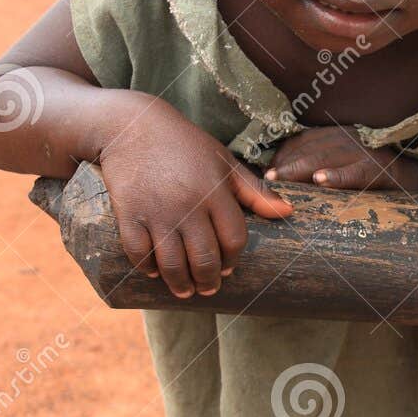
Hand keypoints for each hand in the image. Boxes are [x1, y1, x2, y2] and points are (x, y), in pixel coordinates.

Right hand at [98, 95, 292, 297]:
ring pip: (172, 263)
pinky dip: (147, 267)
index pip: (233, 240)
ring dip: (180, 284)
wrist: (133, 127)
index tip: (229, 269)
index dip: (233, 260)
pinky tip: (154, 271)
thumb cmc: (186, 146)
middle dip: (208, 281)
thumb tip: (288, 212)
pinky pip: (139, 252)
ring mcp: (157, 211)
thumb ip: (255, 191)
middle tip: (207, 288)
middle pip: (204, 258)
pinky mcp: (129, 212)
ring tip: (185, 290)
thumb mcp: (225, 162)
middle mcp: (188, 204)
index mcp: (215, 192)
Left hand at [264, 126, 417, 193]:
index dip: (284, 154)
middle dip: (286, 163)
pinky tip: (320, 181)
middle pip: (311, 148)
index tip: (267, 171)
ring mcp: (365, 151)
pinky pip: (354, 172)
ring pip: (327, 157)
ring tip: (281, 179)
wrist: (417, 179)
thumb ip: (322, 162)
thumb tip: (285, 174)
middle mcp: (351, 137)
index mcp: (340, 134)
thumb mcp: (347, 162)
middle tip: (267, 179)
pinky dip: (337, 176)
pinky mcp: (379, 168)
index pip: (304, 140)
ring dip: (301, 168)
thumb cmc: (376, 176)